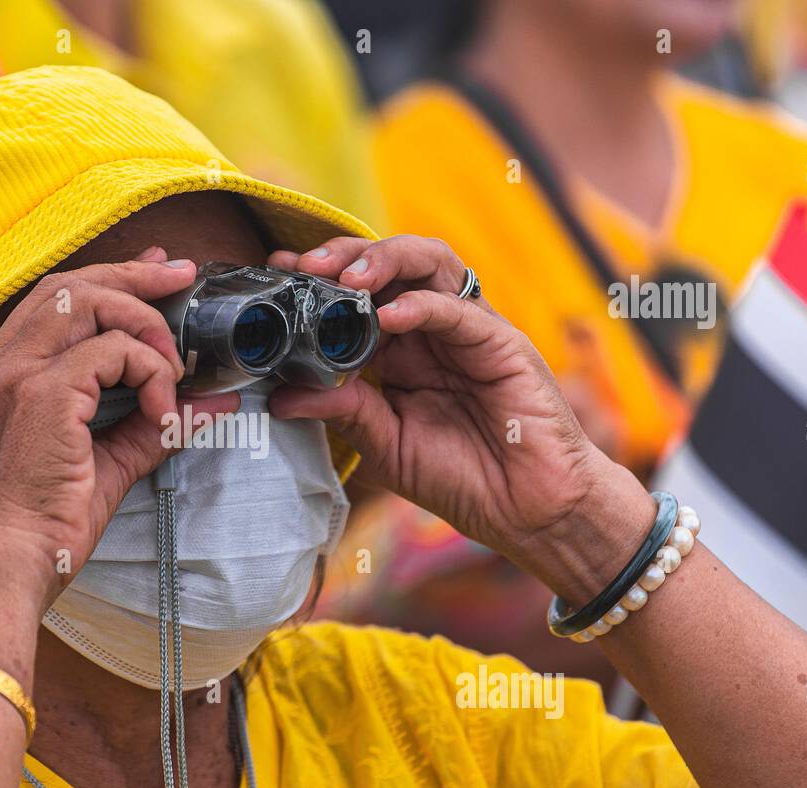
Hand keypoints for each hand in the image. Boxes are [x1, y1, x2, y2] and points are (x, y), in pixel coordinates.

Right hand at [0, 248, 237, 606]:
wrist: (11, 567)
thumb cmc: (44, 526)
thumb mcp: (105, 463)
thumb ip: (151, 424)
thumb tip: (210, 404)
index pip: (50, 302)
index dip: (107, 279)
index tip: (154, 272)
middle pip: (67, 285)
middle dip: (132, 274)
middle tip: (181, 277)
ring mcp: (11, 375)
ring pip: (87, 301)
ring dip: (143, 324)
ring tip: (172, 367)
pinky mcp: (41, 394)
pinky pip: (112, 351)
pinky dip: (150, 372)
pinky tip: (161, 410)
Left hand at [267, 236, 653, 602]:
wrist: (529, 512)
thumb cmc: (464, 478)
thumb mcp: (386, 445)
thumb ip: (343, 411)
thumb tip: (280, 396)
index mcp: (403, 351)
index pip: (358, 295)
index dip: (319, 280)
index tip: (277, 276)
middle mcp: (434, 331)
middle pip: (391, 266)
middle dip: (344, 255)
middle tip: (305, 267)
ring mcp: (469, 332)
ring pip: (430, 265)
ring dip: (385, 261)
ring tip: (345, 278)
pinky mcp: (503, 344)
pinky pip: (460, 311)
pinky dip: (422, 306)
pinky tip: (388, 317)